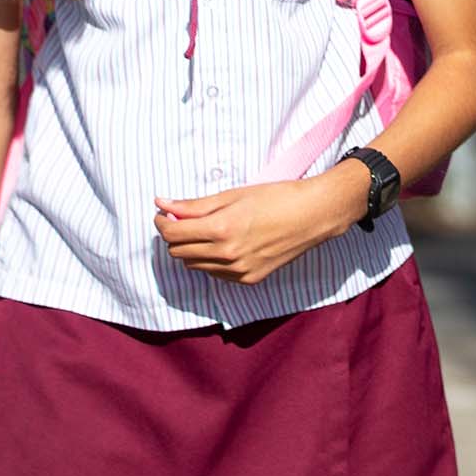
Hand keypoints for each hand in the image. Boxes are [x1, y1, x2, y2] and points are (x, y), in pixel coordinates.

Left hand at [154, 164, 370, 284]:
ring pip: (194, 264)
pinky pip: (215, 273)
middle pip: (179, 252)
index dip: (162, 221)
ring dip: (191, 248)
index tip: (164, 212)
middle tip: (182, 218)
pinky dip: (211, 259)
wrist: (314, 215)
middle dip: (175, 235)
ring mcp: (238, 271)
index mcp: (221, 230)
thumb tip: (162, 203)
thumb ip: (194, 205)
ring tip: (206, 230)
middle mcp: (227, 255)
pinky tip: (224, 243)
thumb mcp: (233, 195)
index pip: (173, 233)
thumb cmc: (276, 197)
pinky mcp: (249, 279)